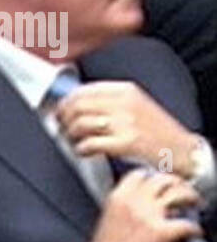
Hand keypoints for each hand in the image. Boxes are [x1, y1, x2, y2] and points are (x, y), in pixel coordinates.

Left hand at [56, 81, 202, 179]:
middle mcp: (124, 104)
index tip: (59, 111)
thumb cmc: (157, 131)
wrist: (182, 150)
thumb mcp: (135, 104)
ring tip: (74, 141)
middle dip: (63, 118)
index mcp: (125, 91)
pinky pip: (88, 144)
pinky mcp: (125, 143)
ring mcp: (124, 123)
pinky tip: (84, 151)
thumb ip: (108, 100)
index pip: (82, 90)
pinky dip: (81, 149)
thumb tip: (74, 102)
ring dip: (70, 135)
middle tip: (61, 127)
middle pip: (76, 106)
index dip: (64, 102)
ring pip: (79, 124)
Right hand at [86, 169, 201, 241]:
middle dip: (177, 184)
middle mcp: (134, 202)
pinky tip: (194, 233)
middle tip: (184, 192)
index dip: (154, 177)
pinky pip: (189, 224)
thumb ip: (125, 207)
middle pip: (163, 180)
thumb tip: (148, 205)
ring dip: (191, 198)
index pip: (140, 175)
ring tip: (196, 205)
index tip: (162, 184)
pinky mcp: (163, 233)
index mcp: (118, 198)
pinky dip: (195, 229)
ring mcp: (149, 216)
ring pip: (180, 194)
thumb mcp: (108, 220)